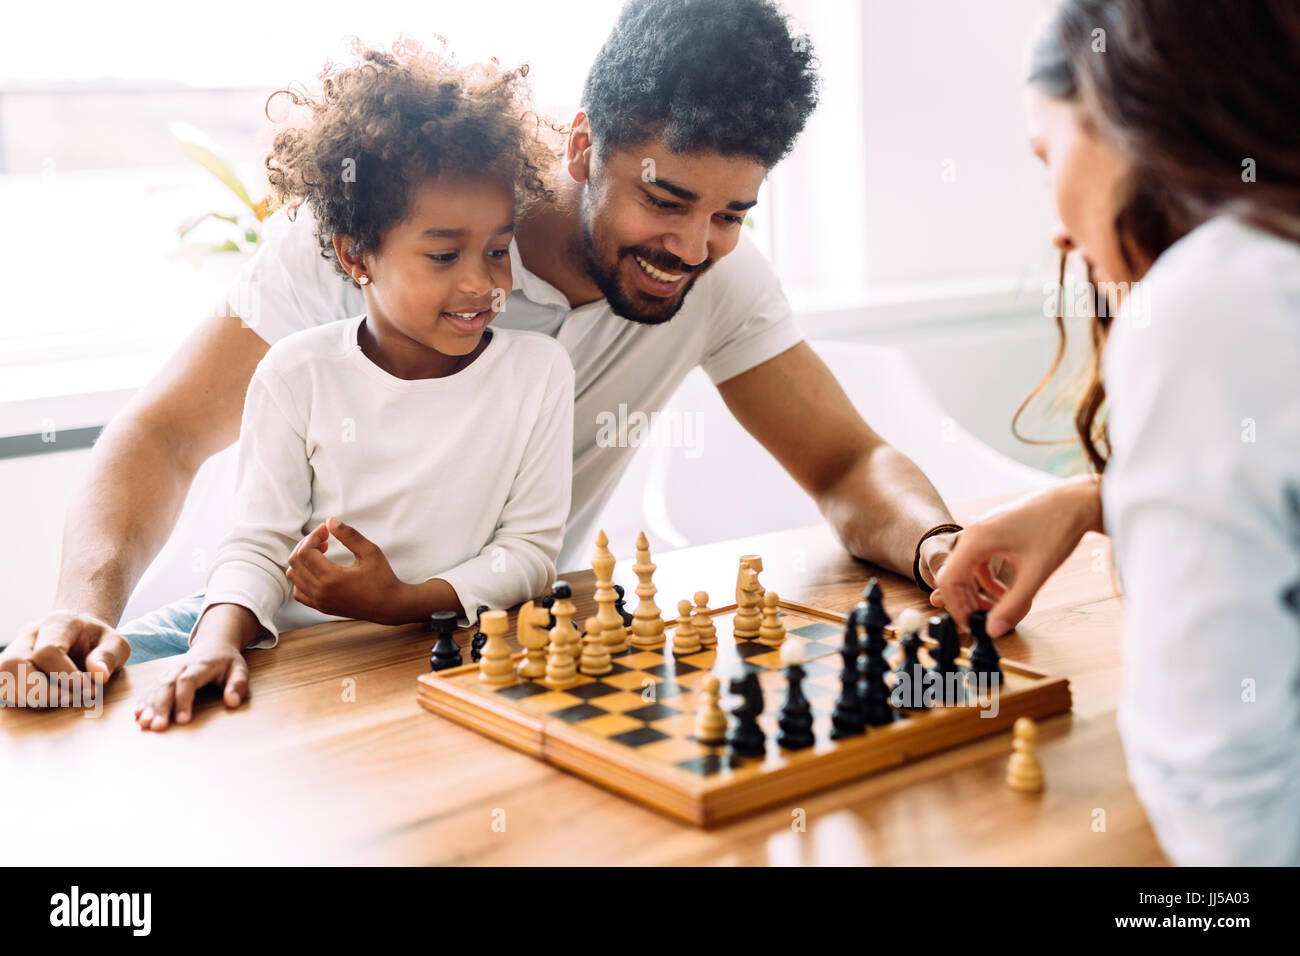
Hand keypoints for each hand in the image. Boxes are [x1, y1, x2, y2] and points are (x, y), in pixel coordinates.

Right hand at [1, 611, 129, 707]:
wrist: (80, 637)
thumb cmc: (97, 643)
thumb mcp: (115, 644)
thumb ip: (109, 656)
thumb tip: (99, 675)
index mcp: (58, 623)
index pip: (48, 651)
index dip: (67, 676)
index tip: (90, 689)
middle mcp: (28, 636)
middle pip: (15, 664)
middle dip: (43, 691)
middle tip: (72, 698)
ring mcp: (13, 652)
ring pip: (4, 679)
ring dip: (32, 698)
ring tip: (62, 699)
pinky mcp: (7, 671)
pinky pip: (4, 689)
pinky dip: (23, 700)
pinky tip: (47, 700)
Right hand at [133, 610, 249, 730]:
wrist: (213, 643)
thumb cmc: (227, 661)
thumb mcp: (239, 669)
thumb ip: (238, 684)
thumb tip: (233, 702)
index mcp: (201, 665)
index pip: (188, 681)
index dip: (183, 700)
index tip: (183, 721)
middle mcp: (181, 667)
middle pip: (167, 685)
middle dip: (161, 707)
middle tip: (158, 727)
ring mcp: (170, 671)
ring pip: (157, 687)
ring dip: (149, 706)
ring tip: (144, 724)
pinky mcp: (164, 676)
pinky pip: (151, 688)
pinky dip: (144, 701)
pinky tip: (138, 714)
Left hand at [286, 517, 411, 624]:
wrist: (389, 606)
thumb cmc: (383, 578)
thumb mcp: (370, 552)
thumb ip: (349, 535)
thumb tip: (329, 521)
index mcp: (332, 578)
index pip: (305, 551)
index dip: (313, 535)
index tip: (327, 530)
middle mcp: (321, 592)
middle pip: (295, 561)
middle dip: (306, 544)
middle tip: (324, 538)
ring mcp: (319, 601)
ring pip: (293, 576)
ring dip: (302, 559)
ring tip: (321, 553)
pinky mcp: (321, 607)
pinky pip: (298, 591)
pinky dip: (301, 577)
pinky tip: (317, 569)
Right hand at [934, 476, 1103, 636]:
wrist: (1076, 501)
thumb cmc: (1057, 528)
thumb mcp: (1035, 573)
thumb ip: (1013, 604)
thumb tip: (994, 630)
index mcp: (977, 539)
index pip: (949, 580)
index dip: (957, 607)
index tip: (973, 625)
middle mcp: (974, 533)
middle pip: (954, 576)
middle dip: (967, 602)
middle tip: (986, 622)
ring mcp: (983, 531)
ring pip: (966, 570)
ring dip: (977, 593)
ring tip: (996, 609)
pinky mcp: (993, 532)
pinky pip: (979, 561)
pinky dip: (987, 581)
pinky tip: (1004, 592)